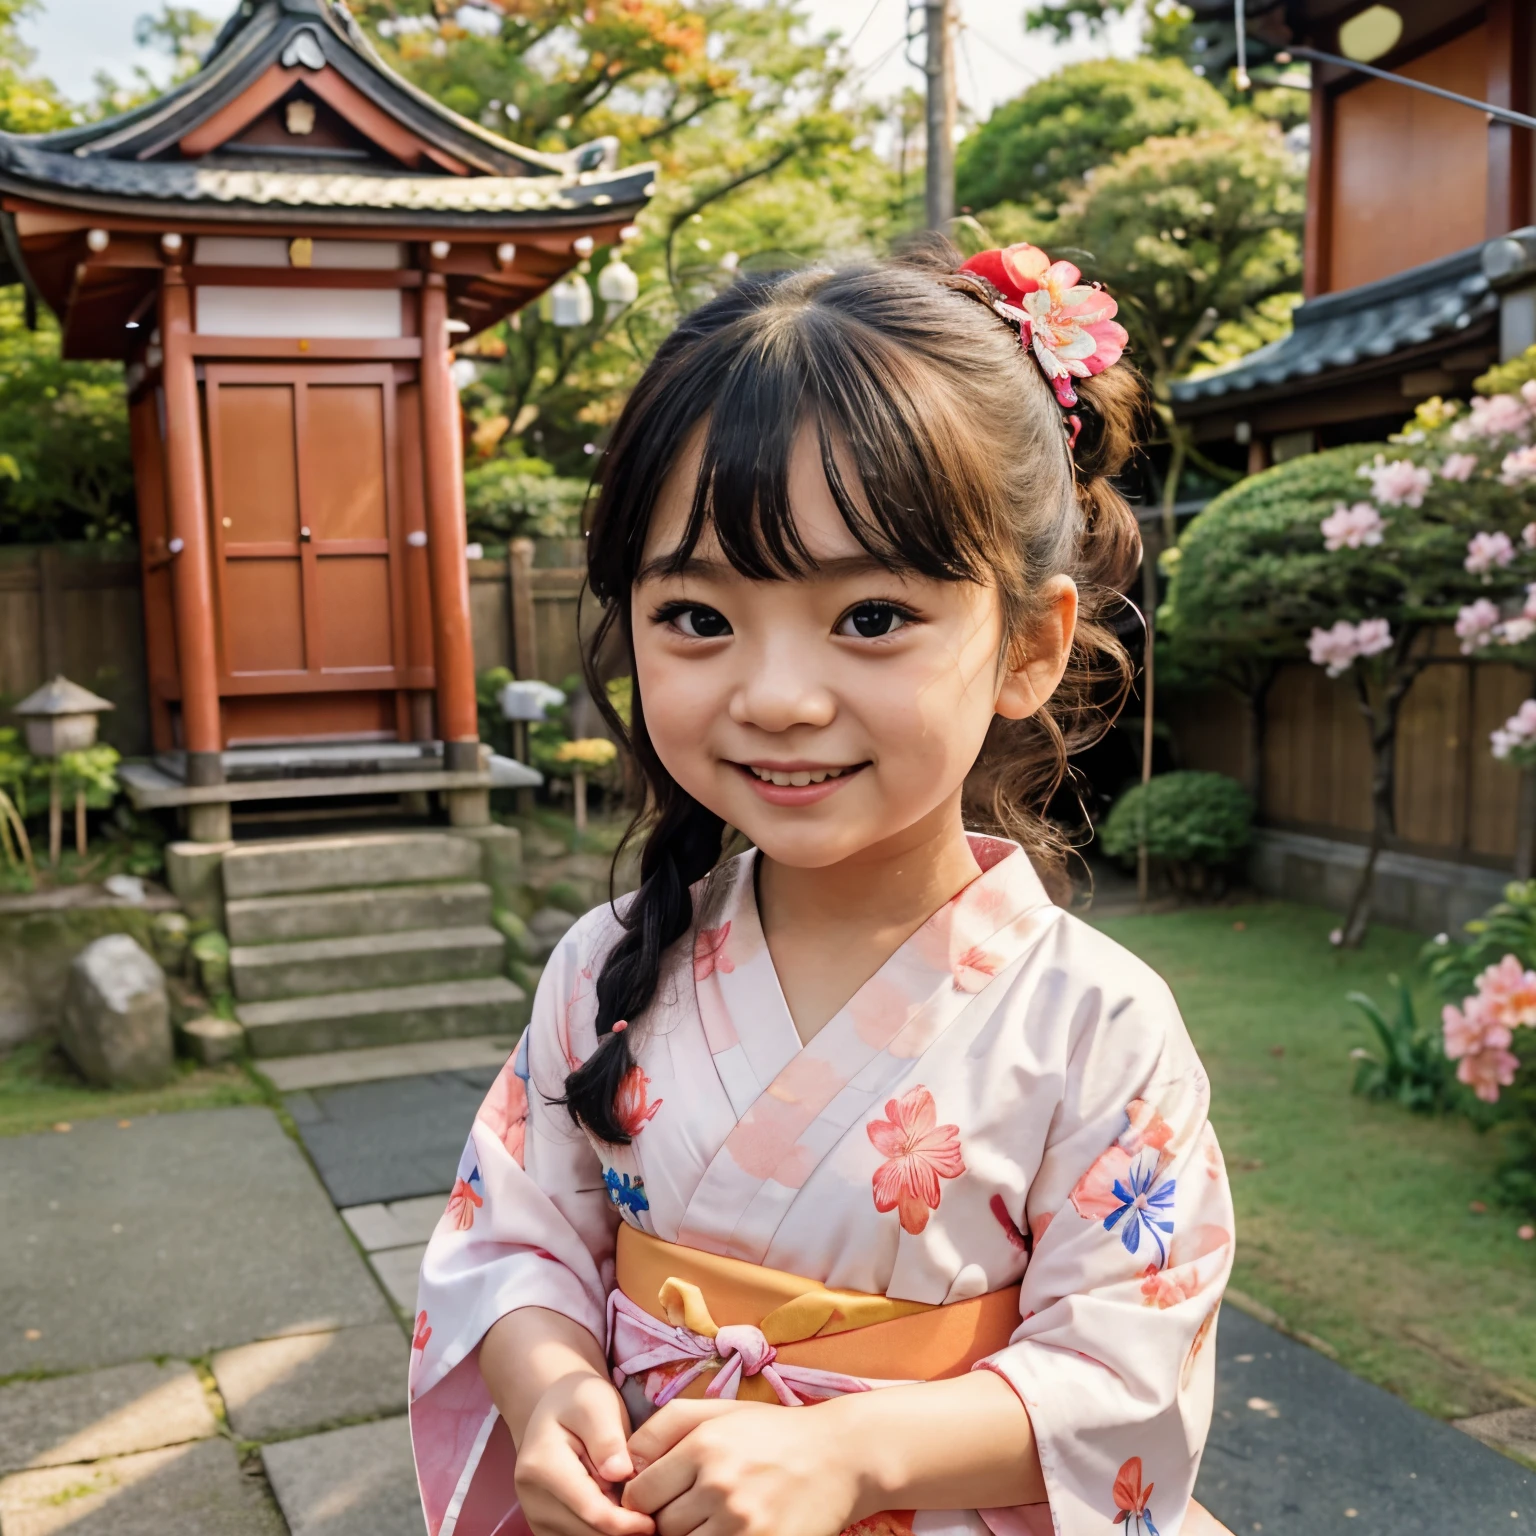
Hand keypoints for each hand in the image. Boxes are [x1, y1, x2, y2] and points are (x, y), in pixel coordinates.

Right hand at [515, 1373, 655, 1535]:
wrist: (555, 1409)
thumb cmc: (580, 1402)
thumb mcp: (596, 1403)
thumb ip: (607, 1438)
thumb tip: (620, 1473)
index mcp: (541, 1467)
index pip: (590, 1510)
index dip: (625, 1524)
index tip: (651, 1522)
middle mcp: (532, 1499)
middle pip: (587, 1532)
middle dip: (620, 1529)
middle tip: (647, 1511)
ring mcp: (535, 1517)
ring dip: (611, 1531)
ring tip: (630, 1506)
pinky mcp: (544, 1528)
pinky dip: (601, 1532)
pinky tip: (617, 1513)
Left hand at [622, 1399, 859, 1535]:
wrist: (840, 1455)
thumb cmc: (772, 1432)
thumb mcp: (719, 1411)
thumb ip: (665, 1426)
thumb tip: (624, 1463)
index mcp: (703, 1446)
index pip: (639, 1495)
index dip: (643, 1500)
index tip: (659, 1497)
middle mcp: (719, 1485)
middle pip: (661, 1527)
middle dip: (667, 1521)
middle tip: (693, 1507)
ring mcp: (742, 1522)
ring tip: (713, 1519)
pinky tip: (728, 1530)